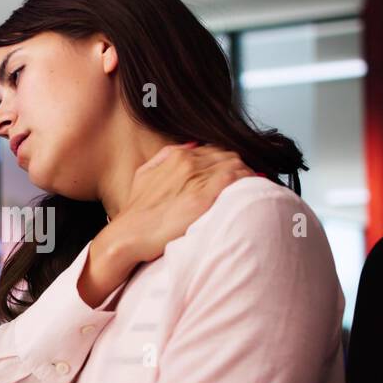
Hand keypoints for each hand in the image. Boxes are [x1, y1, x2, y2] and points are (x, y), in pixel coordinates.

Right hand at [78, 143, 254, 306]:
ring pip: (235, 165)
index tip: (232, 173)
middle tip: (247, 182)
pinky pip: (236, 180)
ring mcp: (197, 178)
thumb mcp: (144, 175)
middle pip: (227, 156)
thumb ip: (164, 158)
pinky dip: (247, 182)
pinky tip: (253, 189)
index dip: (225, 162)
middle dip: (239, 167)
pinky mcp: (204, 197)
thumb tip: (187, 147)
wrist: (129, 234)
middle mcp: (188, 162)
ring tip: (254, 187)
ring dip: (247, 174)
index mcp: (177, 154)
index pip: (213, 151)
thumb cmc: (136, 211)